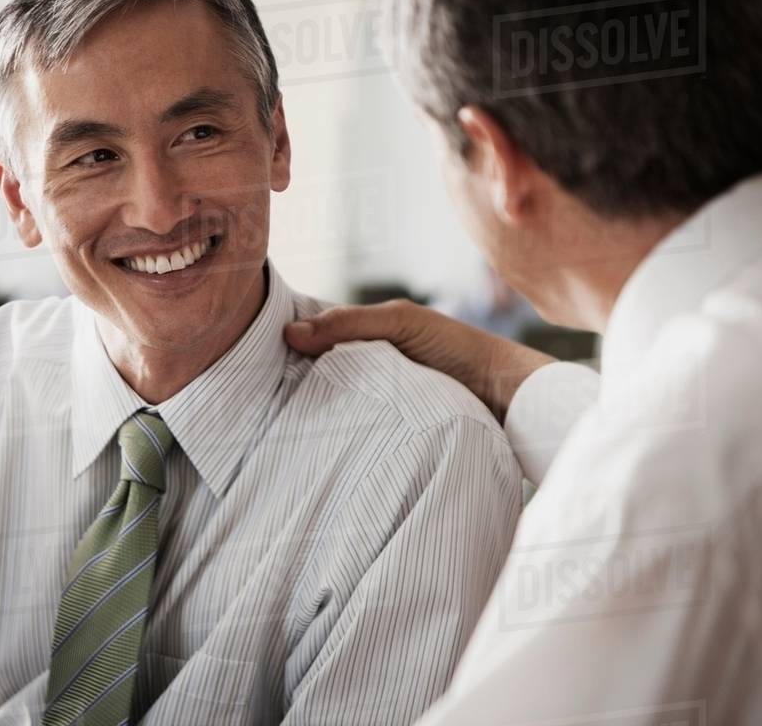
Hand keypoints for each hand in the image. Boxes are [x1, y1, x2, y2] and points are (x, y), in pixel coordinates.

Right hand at [283, 299, 555, 421]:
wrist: (506, 397)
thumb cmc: (458, 349)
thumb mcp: (402, 322)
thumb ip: (350, 323)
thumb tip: (290, 333)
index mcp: (369, 336)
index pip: (317, 336)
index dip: (290, 342)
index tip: (255, 354)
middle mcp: (369, 367)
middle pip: (318, 373)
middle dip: (292, 380)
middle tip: (258, 394)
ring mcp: (377, 400)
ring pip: (333, 404)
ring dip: (313, 410)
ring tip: (278, 421)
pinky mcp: (388, 432)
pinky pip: (353, 429)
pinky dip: (336, 431)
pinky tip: (316, 438)